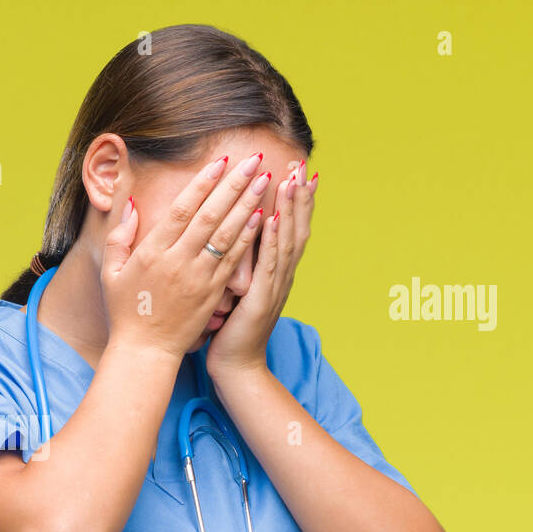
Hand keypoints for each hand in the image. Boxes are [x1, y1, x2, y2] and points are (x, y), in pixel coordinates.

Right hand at [101, 152, 270, 360]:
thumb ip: (119, 237)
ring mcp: (198, 278)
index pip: (182, 209)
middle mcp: (178, 262)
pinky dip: (248, 236)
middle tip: (254, 159)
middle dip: (234, 185)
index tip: (220, 161)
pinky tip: (262, 216)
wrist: (145, 352)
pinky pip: (233, 260)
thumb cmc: (125, 312)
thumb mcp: (111, 273)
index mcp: (152, 253)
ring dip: (248, 204)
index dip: (203, 183)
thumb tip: (132, 205)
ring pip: (227, 234)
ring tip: (264, 179)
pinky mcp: (213, 293)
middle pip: (210, 215)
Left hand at [206, 160, 317, 378]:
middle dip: (299, 196)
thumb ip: (242, 264)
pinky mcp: (260, 300)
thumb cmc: (230, 330)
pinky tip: (272, 218)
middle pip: (295, 229)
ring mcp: (274, 288)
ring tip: (292, 180)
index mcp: (275, 273)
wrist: (236, 367)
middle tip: (301, 163)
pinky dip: (271, 240)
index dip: (296, 201)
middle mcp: (280, 276)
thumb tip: (236, 239)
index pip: (289, 229)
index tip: (298, 171)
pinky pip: (267, 265)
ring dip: (290, 210)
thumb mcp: (238, 290)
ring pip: (286, 242)